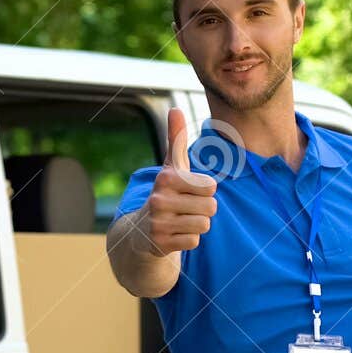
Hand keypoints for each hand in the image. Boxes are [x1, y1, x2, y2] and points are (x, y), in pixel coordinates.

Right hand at [139, 108, 218, 255]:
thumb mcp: (171, 167)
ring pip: (204, 225)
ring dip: (197, 224)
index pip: (211, 186)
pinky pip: (194, 241)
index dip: (205, 191)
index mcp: (166, 178)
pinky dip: (188, 239)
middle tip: (185, 209)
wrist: (140, 230)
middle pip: (211, 207)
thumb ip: (176, 140)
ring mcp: (158, 223)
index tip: (189, 192)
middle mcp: (159, 200)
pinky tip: (175, 234)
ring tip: (180, 220)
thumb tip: (175, 109)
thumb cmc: (166, 193)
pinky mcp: (160, 243)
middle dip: (203, 209)